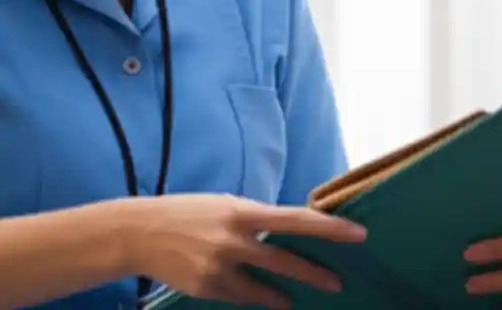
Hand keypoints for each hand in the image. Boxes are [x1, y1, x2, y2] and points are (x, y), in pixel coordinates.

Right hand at [121, 194, 366, 308]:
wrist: (139, 233)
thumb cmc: (191, 213)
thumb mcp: (227, 206)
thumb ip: (258, 219)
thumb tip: (293, 229)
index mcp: (243, 212)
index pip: (297, 219)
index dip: (330, 228)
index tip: (358, 234)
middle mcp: (233, 240)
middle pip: (285, 260)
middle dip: (315, 274)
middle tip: (338, 283)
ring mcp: (219, 267)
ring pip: (263, 288)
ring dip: (285, 296)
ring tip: (299, 300)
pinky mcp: (206, 288)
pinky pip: (240, 297)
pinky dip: (254, 298)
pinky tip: (267, 300)